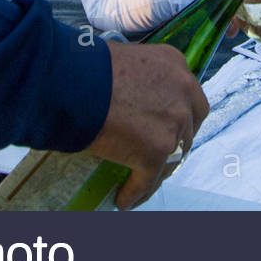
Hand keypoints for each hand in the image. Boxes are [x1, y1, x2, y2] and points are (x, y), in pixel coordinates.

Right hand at [86, 41, 208, 210]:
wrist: (71, 82)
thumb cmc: (87, 67)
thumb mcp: (125, 61)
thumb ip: (139, 78)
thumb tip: (129, 98)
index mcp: (175, 65)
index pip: (189, 99)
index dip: (180, 117)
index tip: (166, 128)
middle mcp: (182, 93)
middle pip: (188, 128)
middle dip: (176, 143)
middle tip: (158, 155)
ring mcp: (173, 123)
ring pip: (172, 157)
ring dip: (157, 171)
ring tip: (140, 180)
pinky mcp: (157, 151)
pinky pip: (149, 179)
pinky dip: (136, 192)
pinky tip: (123, 199)